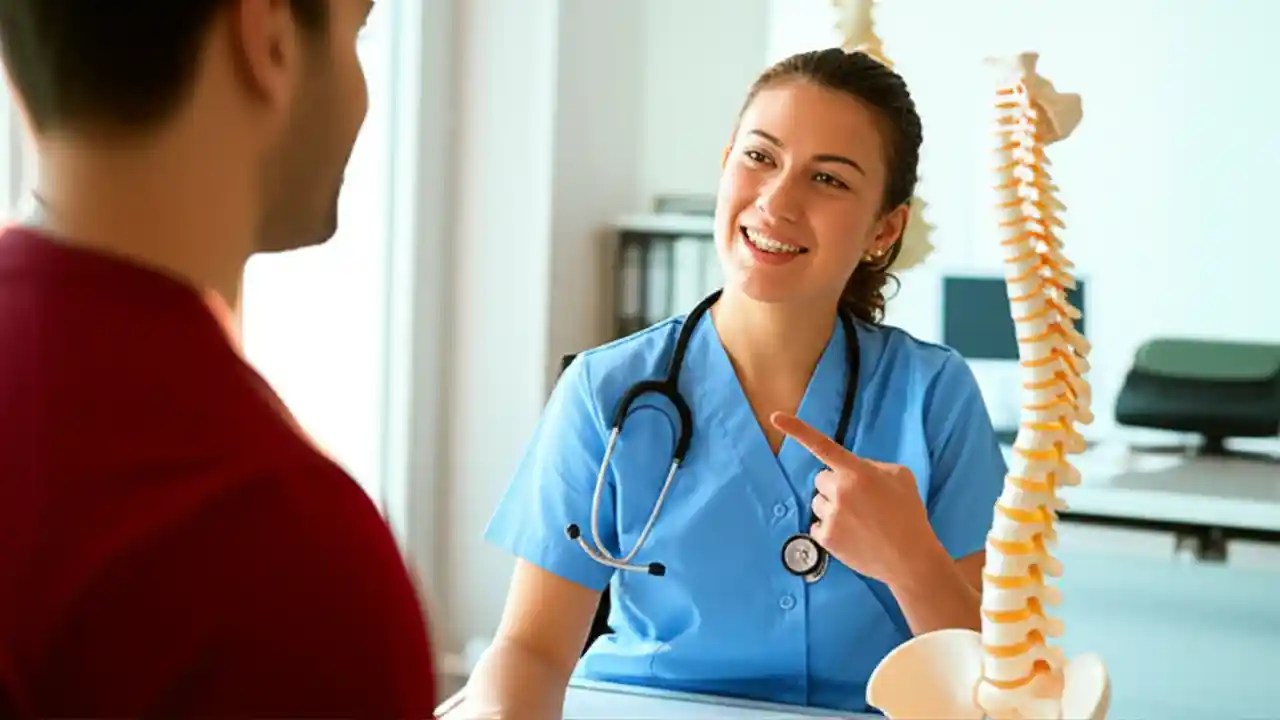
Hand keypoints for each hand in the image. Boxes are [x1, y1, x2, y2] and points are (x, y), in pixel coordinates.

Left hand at [770, 411, 947, 587]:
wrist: (909, 557)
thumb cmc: (908, 514)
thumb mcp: (900, 477)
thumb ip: (873, 466)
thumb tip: (855, 469)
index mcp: (857, 472)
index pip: (822, 445)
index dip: (797, 430)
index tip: (775, 418)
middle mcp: (839, 491)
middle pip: (821, 480)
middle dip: (835, 486)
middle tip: (858, 501)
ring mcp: (831, 515)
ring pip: (818, 503)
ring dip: (832, 507)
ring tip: (858, 521)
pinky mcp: (826, 538)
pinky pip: (817, 526)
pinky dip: (830, 530)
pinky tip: (851, 535)